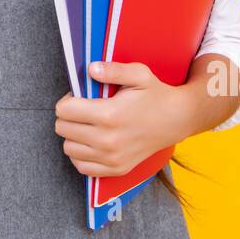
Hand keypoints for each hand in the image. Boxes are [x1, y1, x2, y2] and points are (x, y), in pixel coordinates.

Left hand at [53, 60, 197, 176]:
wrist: (177, 120)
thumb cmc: (156, 95)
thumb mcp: (139, 74)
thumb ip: (113, 70)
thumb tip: (90, 69)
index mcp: (109, 115)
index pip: (64, 110)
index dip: (67, 100)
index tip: (78, 97)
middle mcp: (107, 141)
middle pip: (62, 129)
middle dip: (68, 116)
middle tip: (83, 109)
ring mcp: (112, 158)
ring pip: (68, 148)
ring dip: (72, 135)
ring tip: (87, 124)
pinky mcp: (116, 169)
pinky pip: (81, 166)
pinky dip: (81, 154)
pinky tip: (91, 142)